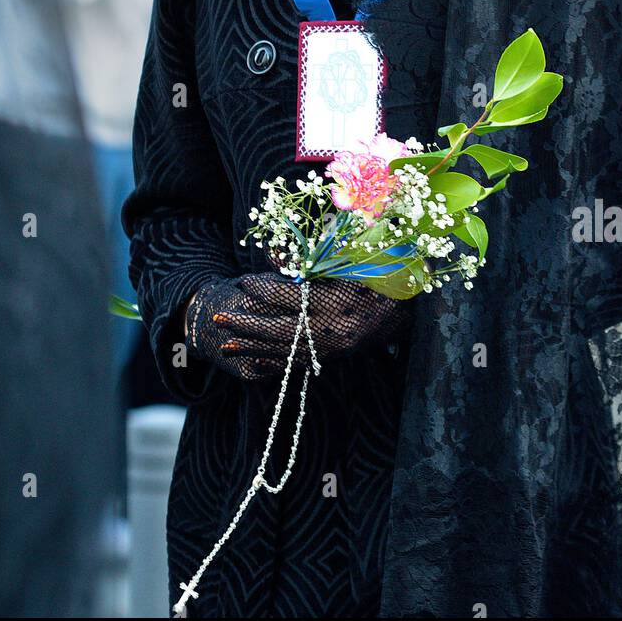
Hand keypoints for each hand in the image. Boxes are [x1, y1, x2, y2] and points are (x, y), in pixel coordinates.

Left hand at [185, 272, 410, 380]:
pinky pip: (294, 364)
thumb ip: (310, 262)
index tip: (243, 280)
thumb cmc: (375, 278)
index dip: (264, 289)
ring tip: (223, 345)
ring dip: (251, 348)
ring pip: (282, 351)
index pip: (291, 297)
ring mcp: (330, 348)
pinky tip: (249, 363)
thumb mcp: (347, 263)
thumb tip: (274, 255)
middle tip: (218, 316)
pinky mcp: (329, 359)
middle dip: (246, 324)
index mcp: (338, 301)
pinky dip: (269, 363)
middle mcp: (332, 329)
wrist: (403, 313)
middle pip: (280, 329)